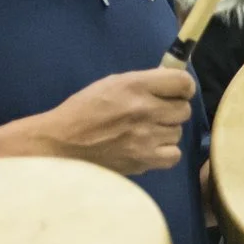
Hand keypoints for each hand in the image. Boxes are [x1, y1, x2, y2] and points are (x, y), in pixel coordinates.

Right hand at [41, 68, 196, 174]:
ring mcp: (145, 137)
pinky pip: (173, 155)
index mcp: (135, 86)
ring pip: (178, 133)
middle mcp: (144, 109)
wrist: (60, 144)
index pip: (183, 82)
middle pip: (184, 109)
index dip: (183, 87)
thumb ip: (144, 82)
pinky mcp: (143, 160)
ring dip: (165, 132)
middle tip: (155, 114)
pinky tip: (149, 148)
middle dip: (172, 110)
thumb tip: (173, 84)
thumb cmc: (83, 110)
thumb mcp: (112, 84)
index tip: (175, 92)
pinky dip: (164, 152)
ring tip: (145, 132)